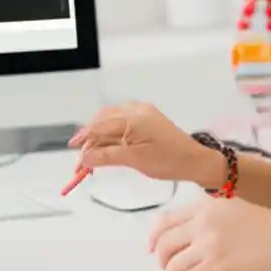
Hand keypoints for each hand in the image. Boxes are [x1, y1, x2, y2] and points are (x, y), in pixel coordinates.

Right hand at [69, 103, 226, 187]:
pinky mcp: (147, 118)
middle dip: (90, 140)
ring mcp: (142, 112)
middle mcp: (136, 110)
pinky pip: (121, 122)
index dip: (84, 140)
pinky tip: (108, 147)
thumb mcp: (135, 160)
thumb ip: (107, 156)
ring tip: (93, 156)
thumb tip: (85, 157)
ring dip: (100, 137)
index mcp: (133, 117)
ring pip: (111, 120)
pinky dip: (111, 134)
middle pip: (102, 121)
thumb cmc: (169, 161)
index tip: (74, 152)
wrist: (195, 161)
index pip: (100, 126)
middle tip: (82, 160)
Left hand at [149, 198, 270, 270]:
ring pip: (173, 264)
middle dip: (162, 259)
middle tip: (167, 268)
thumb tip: (205, 231)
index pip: (168, 219)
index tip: (152, 246)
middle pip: (166, 242)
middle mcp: (203, 222)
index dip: (155, 235)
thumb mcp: (240, 207)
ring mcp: (208, 245)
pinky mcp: (217, 268)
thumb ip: (218, 216)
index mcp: (208, 205)